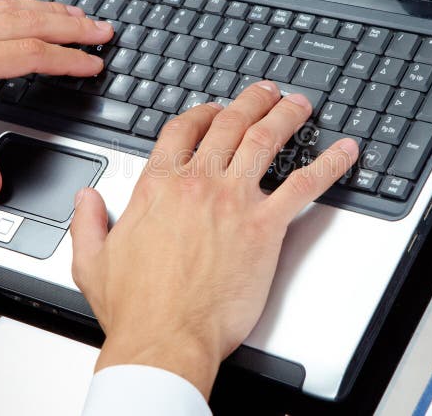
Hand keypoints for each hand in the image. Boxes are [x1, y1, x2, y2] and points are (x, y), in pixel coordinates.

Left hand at [0, 0, 112, 198]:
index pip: (29, 55)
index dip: (67, 60)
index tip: (92, 64)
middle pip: (30, 22)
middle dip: (73, 26)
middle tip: (103, 30)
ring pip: (11, 6)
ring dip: (50, 9)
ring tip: (77, 14)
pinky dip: (18, 2)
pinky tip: (24, 6)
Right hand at [70, 81, 358, 398]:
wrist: (165, 338)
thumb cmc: (136, 307)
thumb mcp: (92, 261)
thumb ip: (87, 223)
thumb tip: (87, 199)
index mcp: (158, 186)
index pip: (183, 129)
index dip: (202, 112)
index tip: (215, 110)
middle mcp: (198, 184)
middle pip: (229, 124)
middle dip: (251, 101)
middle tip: (266, 92)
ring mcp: (233, 201)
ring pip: (265, 140)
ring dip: (285, 115)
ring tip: (299, 104)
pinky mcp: (265, 226)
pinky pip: (304, 184)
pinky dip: (328, 164)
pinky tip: (344, 151)